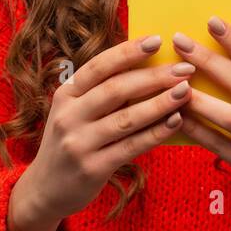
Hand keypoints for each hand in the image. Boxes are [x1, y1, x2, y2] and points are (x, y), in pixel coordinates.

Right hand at [17, 34, 196, 223]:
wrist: (45, 190)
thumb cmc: (70, 143)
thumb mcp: (74, 112)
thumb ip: (100, 92)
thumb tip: (146, 67)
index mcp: (66, 94)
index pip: (99, 66)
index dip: (128, 52)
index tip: (157, 40)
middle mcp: (69, 115)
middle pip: (116, 89)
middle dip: (154, 76)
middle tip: (185, 68)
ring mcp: (79, 143)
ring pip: (126, 118)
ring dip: (160, 103)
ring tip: (185, 91)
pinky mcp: (93, 168)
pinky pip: (131, 146)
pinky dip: (156, 132)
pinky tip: (176, 121)